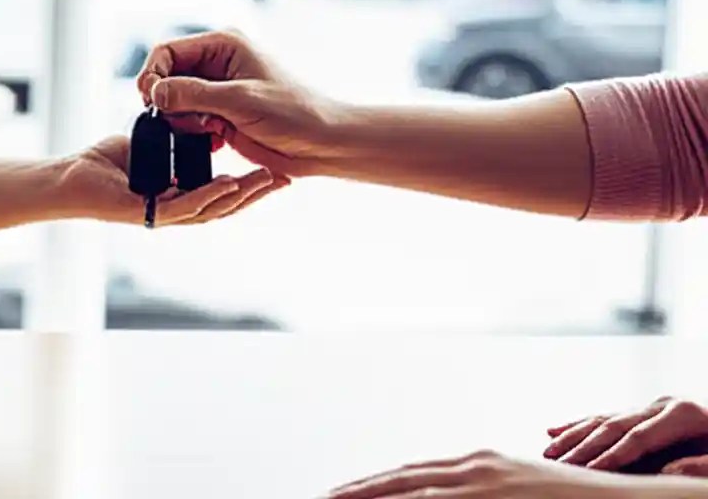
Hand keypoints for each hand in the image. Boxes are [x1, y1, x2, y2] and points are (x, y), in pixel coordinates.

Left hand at [63, 135, 283, 225]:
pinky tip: (227, 184)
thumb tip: (196, 122)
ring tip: (266, 181)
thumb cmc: (105, 163)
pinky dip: (206, 195)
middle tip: (287, 176)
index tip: (278, 166)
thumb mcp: (150, 143)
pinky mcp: (144, 213)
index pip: (224, 194)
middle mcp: (175, 210)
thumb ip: (174, 139)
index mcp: (179, 195)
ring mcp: (161, 214)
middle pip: (225, 206)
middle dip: (257, 192)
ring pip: (209, 209)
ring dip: (240, 195)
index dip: (251, 184)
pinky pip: (181, 206)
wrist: (70, 177)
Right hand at [136, 31, 344, 177]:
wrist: (321, 144)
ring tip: (205, 130)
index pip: (168, 51)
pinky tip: (212, 141)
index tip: (152, 100)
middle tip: (179, 120)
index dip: (153, 74)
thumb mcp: (241, 101)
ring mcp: (217, 91)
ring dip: (180, 120)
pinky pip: (188, 121)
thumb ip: (194, 94)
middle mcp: (216, 64)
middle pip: (167, 76)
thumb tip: (155, 92)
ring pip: (174, 102)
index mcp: (223, 45)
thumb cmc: (293, 113)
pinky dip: (191, 132)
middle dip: (167, 101)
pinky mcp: (220, 115)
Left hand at [326, 449, 671, 498]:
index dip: (373, 484)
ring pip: (414, 494)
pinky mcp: (496, 497)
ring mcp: (484, 483)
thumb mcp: (513, 488)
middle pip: (400, 480)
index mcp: (474, 462)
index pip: (409, 474)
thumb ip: (476, 491)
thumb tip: (438, 497)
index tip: (340, 493)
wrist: (618, 497)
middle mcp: (473, 467)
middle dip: (359, 492)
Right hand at [544, 397, 707, 470]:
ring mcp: (652, 407)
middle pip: (613, 426)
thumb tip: (665, 472)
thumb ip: (700, 465)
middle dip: (582, 447)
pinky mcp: (646, 414)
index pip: (637, 438)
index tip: (588, 473)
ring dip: (572, 437)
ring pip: (603, 419)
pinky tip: (552, 430)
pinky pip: (606, 418)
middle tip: (555, 465)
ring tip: (547, 453)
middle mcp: (662, 404)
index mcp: (682, 413)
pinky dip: (578, 425)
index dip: (612, 456)